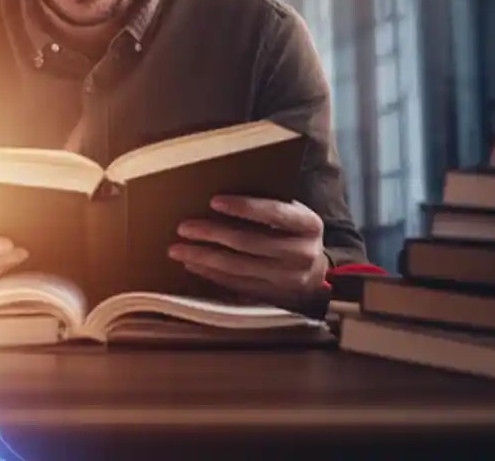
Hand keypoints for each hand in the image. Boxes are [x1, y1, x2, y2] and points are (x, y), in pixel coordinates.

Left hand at [169, 196, 328, 311]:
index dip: (244, 207)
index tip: (214, 201)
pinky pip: (237, 285)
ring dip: (204, 258)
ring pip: (239, 267)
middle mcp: (302, 253)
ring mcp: (288, 278)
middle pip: (249, 242)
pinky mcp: (274, 296)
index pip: (274, 213)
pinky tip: (192, 265)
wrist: (316, 271)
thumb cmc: (293, 232)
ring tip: (178, 250)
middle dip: (212, 234)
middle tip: (184, 228)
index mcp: (308, 225)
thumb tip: (220, 197)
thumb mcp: (293, 213)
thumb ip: (268, 205)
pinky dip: (211, 275)